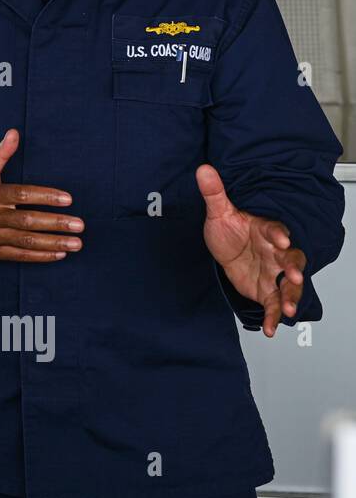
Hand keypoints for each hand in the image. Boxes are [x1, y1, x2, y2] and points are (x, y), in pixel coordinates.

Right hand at [0, 128, 83, 261]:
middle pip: (28, 221)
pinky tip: (60, 254)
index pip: (22, 195)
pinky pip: (20, 255)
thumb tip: (14, 132)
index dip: (46, 197)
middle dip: (56, 223)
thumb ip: (1, 153)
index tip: (68, 199)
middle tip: (79, 224)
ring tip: (76, 243)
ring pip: (27, 241)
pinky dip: (41, 256)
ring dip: (54, 243)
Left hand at [198, 164, 305, 336]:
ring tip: (288, 308)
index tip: (282, 240)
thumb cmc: (228, 230)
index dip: (280, 235)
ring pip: (290, 284)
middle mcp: (276, 252)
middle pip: (293, 259)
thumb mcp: (218, 212)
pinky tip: (272, 328)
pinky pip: (276, 304)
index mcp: (266, 230)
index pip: (277, 230)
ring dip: (292, 296)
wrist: (226, 250)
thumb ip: (214, 193)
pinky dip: (275, 317)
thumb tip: (203, 169)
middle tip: (295, 276)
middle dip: (295, 267)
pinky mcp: (269, 290)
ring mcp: (275, 272)